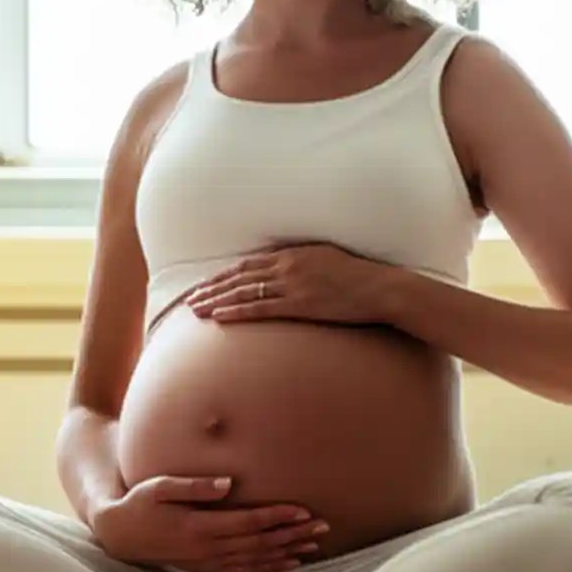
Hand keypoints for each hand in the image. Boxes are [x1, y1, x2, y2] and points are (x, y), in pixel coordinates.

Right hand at [90, 476, 328, 571]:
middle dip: (292, 533)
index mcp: (199, 526)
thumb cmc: (140, 503)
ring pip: (256, 558)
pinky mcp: (207, 566)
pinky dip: (269, 568)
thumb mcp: (160, 487)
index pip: (248, 522)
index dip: (277, 516)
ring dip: (287, 551)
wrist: (120, 534)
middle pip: (259, 542)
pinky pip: (245, 570)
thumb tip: (226, 482)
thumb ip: (194, 486)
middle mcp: (208, 548)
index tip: (302, 509)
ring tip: (314, 543)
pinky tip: (288, 563)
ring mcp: (208, 560)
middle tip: (322, 525)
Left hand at [185, 243, 392, 323]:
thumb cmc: (358, 276)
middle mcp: (287, 266)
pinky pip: (260, 309)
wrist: (381, 288)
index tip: (205, 283)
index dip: (223, 275)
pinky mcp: (300, 305)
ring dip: (216, 300)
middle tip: (189, 299)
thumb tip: (281, 266)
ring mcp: (292, 285)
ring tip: (196, 309)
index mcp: (293, 253)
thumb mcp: (325, 258)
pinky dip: (236, 312)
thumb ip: (300, 261)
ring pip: (244, 292)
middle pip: (239, 277)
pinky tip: (219, 317)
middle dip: (211, 288)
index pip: (248, 264)